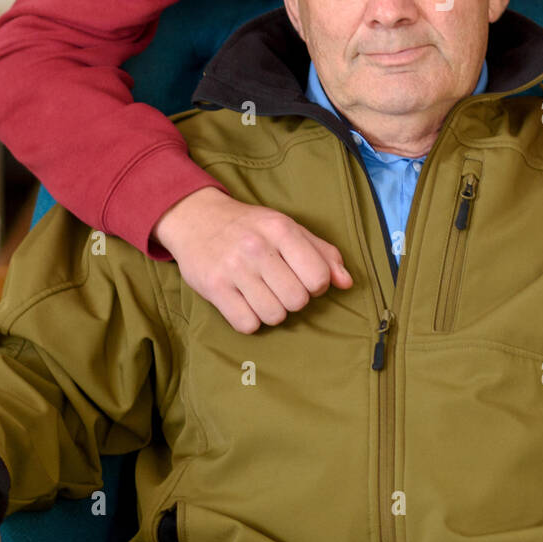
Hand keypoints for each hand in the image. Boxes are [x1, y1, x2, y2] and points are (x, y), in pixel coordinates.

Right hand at [153, 187, 352, 333]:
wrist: (196, 218)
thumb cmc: (249, 226)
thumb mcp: (287, 227)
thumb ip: (321, 253)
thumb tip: (347, 283)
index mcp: (280, 229)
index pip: (318, 276)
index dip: (316, 284)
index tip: (303, 278)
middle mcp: (257, 248)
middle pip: (297, 301)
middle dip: (293, 299)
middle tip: (279, 286)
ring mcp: (233, 269)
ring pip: (274, 316)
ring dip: (272, 311)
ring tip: (261, 293)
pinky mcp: (213, 288)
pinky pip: (247, 324)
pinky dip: (250, 319)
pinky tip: (244, 302)